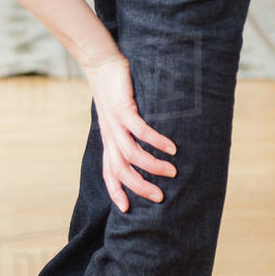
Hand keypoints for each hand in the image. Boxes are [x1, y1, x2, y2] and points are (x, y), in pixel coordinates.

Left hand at [83, 54, 176, 213]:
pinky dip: (155, 141)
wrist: (102, 65)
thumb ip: (130, 134)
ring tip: (172, 172)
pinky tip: (170, 147)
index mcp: (109, 141)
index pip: (108, 172)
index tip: (127, 210)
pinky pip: (139, 131)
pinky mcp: (122, 109)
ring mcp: (114, 123)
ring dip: (151, 166)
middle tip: (160, 197)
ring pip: (130, 154)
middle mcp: (110, 136)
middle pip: (120, 170)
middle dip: (139, 187)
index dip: (115, 191)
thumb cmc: (115, 92)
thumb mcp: (119, 118)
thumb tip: (149, 149)